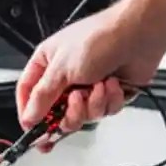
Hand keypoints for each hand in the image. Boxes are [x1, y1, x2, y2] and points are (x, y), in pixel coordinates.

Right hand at [15, 5, 165, 134]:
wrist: (137, 36)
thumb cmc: (99, 39)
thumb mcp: (62, 69)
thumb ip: (42, 97)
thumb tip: (29, 117)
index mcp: (48, 64)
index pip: (28, 94)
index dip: (29, 113)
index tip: (33, 129)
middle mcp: (66, 76)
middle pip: (57, 113)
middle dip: (70, 112)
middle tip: (77, 101)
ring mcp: (88, 86)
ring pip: (83, 116)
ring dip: (94, 103)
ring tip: (99, 85)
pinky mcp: (109, 94)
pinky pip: (104, 111)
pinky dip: (110, 100)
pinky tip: (113, 83)